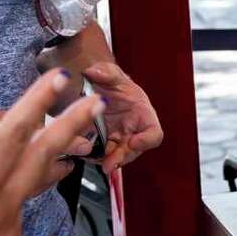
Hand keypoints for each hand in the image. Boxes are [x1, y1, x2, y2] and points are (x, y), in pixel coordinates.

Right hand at [0, 69, 101, 235]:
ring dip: (12, 177)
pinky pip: (0, 219)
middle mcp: (4, 207)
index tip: (59, 80)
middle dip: (72, 126)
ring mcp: (10, 233)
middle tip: (97, 103)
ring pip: (16, 190)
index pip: (13, 133)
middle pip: (44, 156)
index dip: (36, 103)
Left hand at [81, 61, 162, 175]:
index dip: (146, 140)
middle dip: (121, 158)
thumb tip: (95, 72)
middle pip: (133, 151)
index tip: (134, 142)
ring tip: (93, 160)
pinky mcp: (102, 143)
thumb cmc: (110, 79)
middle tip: (109, 164)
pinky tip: (82, 154)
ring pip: (116, 156)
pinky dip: (92, 156)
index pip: (154, 133)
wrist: (94, 85)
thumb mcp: (110, 73)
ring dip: (106, 161)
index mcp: (142, 114)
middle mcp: (133, 130)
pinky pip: (100, 154)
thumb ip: (106, 72)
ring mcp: (118, 138)